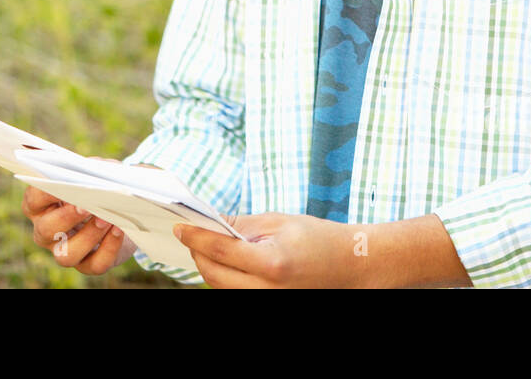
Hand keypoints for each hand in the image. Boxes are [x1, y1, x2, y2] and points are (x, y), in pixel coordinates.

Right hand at [21, 156, 152, 275]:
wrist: (121, 211)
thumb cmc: (99, 186)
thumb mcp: (96, 172)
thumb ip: (93, 168)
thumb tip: (99, 172)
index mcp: (41, 206)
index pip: (33, 200)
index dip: (44, 193)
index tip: (61, 184)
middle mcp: (46, 232)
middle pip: (45, 230)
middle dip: (66, 218)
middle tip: (85, 205)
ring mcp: (64, 251)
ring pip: (66, 254)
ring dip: (87, 236)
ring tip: (106, 219)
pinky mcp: (87, 264)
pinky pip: (94, 264)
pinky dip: (108, 248)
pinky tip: (119, 230)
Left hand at [174, 212, 363, 287]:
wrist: (350, 266)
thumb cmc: (318, 239)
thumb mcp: (280, 222)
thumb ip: (243, 225)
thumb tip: (211, 222)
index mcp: (271, 263)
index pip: (219, 250)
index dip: (195, 236)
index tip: (180, 227)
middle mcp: (267, 290)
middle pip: (213, 275)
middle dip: (197, 253)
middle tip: (191, 234)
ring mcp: (268, 303)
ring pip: (221, 289)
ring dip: (209, 268)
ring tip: (208, 247)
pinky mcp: (269, 307)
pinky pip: (235, 295)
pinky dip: (224, 280)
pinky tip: (225, 263)